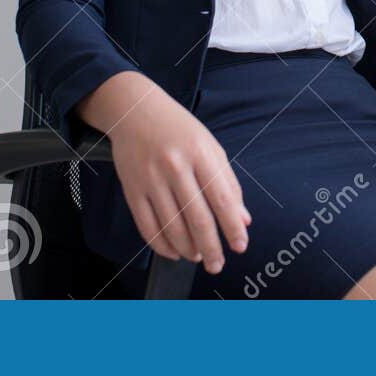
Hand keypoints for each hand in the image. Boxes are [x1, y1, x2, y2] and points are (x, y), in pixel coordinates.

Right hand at [86, 75, 250, 272]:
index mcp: (201, 154)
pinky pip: (147, 226)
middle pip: (197, 218)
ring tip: (198, 256)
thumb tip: (243, 219)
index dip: (232, 227)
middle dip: (211, 248)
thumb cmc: (179, 129)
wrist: (136, 111)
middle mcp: (176, 167)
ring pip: (172, 227)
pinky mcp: (132, 189)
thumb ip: (229, 183)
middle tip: (217, 265)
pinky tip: (174, 251)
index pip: (222, 199)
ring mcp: (151, 179)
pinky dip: (162, 246)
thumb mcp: (211, 147)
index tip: (240, 246)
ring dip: (188, 249)